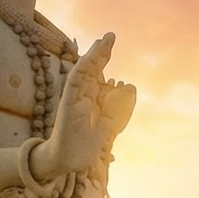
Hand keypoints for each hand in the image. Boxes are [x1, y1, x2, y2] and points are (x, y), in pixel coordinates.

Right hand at [37, 33, 130, 177]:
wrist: (71, 161)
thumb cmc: (87, 146)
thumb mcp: (111, 124)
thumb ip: (120, 107)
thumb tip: (130, 86)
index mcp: (92, 100)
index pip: (98, 75)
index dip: (104, 60)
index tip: (111, 45)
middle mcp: (82, 96)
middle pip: (91, 70)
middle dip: (100, 53)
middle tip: (110, 36)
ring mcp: (74, 99)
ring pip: (82, 73)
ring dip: (92, 56)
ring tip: (103, 41)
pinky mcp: (67, 105)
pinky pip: (73, 84)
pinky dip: (81, 70)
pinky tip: (89, 59)